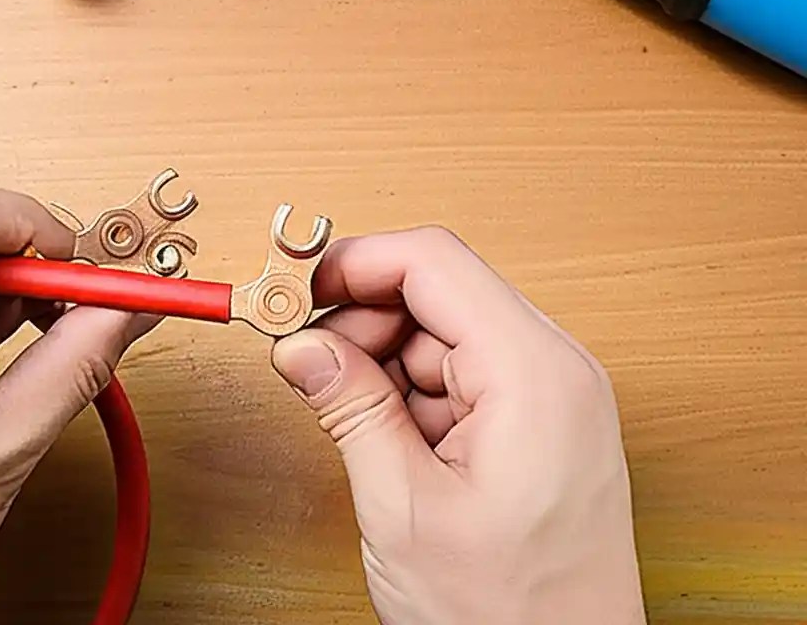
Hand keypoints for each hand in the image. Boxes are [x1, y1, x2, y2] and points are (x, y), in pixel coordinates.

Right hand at [271, 228, 645, 624]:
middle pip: (437, 294)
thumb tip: (303, 345)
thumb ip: (350, 409)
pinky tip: (392, 447)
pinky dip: (410, 398)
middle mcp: (555, 372)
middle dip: (362, 323)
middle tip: (310, 366)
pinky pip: (458, 378)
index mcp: (535, 375)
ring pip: (441, 337)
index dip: (355, 264)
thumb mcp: (404, 508)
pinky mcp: (537, 424)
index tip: (298, 290)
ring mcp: (550, 398)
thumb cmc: (514, 616)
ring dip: (382, 366)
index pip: (434, 263)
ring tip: (355, 425)